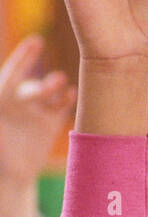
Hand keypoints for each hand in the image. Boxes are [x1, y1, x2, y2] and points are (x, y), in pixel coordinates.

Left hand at [0, 38, 75, 184]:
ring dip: (57, 88)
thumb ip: (0, 120)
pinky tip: (71, 95)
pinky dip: (66, 101)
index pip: (12, 75)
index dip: (23, 58)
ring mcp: (36, 110)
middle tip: (56, 81)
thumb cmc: (0, 152)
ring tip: (63, 86)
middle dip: (45, 82)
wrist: (12, 174)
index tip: (36, 42)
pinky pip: (61, 107)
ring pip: (50, 94)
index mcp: (3, 99)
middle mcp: (20, 100)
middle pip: (33, 86)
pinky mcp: (50, 122)